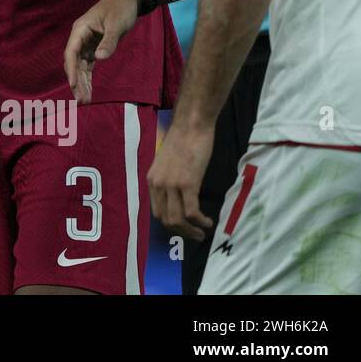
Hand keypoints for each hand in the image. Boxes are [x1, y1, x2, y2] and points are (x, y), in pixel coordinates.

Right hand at [62, 0, 139, 103]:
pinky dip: (89, 77)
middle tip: (81, 100)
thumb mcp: (116, 24)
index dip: (71, 69)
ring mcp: (86, 43)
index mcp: (80, 29)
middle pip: (74, 62)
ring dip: (82, 82)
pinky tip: (89, 90)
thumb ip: (109, 42)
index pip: (71, 52)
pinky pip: (89, 65)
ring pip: (81, 66)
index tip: (73, 84)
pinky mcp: (95, 47)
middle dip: (77, 81)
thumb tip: (99, 58)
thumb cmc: (120, 8)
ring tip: (85, 100)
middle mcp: (80, 37)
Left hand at [148, 121, 215, 241]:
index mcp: (152, 180)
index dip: (170, 223)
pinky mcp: (187, 183)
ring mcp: (171, 185)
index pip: (156, 211)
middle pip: (165, 219)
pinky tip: (208, 222)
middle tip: (195, 235)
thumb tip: (177, 195)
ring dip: (190, 231)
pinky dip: (200, 221)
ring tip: (202, 232)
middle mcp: (158, 185)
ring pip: (177, 220)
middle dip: (181, 231)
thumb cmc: (184, 140)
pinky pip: (191, 212)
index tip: (183, 227)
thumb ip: (169, 179)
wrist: (191, 126)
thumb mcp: (168, 163)